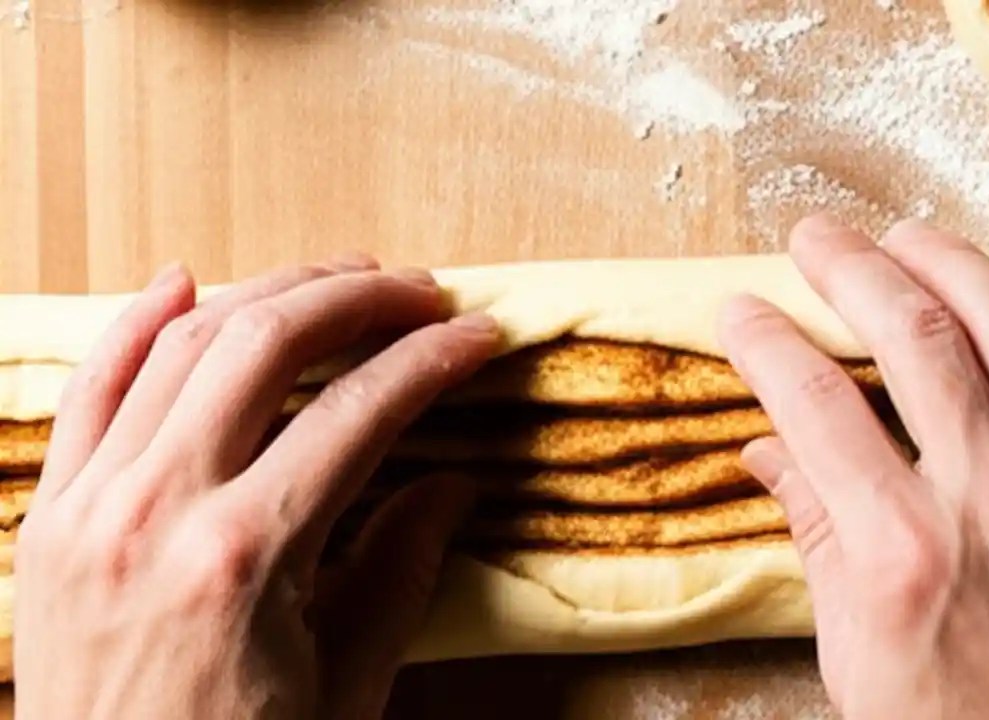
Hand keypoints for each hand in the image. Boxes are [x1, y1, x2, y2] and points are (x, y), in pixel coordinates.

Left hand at [15, 256, 499, 717]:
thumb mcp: (347, 684)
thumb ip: (402, 569)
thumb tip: (452, 484)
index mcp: (245, 556)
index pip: (361, 410)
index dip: (431, 360)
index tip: (477, 334)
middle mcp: (158, 509)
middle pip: (267, 342)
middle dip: (357, 298)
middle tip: (417, 291)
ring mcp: (90, 503)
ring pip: (183, 343)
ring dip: (270, 291)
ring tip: (338, 280)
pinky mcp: (50, 514)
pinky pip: (89, 388)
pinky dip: (136, 323)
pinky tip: (183, 281)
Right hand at [719, 216, 988, 718]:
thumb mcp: (853, 655)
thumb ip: (815, 539)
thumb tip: (768, 452)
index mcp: (900, 551)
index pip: (813, 402)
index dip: (765, 341)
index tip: (740, 310)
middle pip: (914, 339)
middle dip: (852, 268)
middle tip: (814, 235)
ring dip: (960, 268)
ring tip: (911, 235)